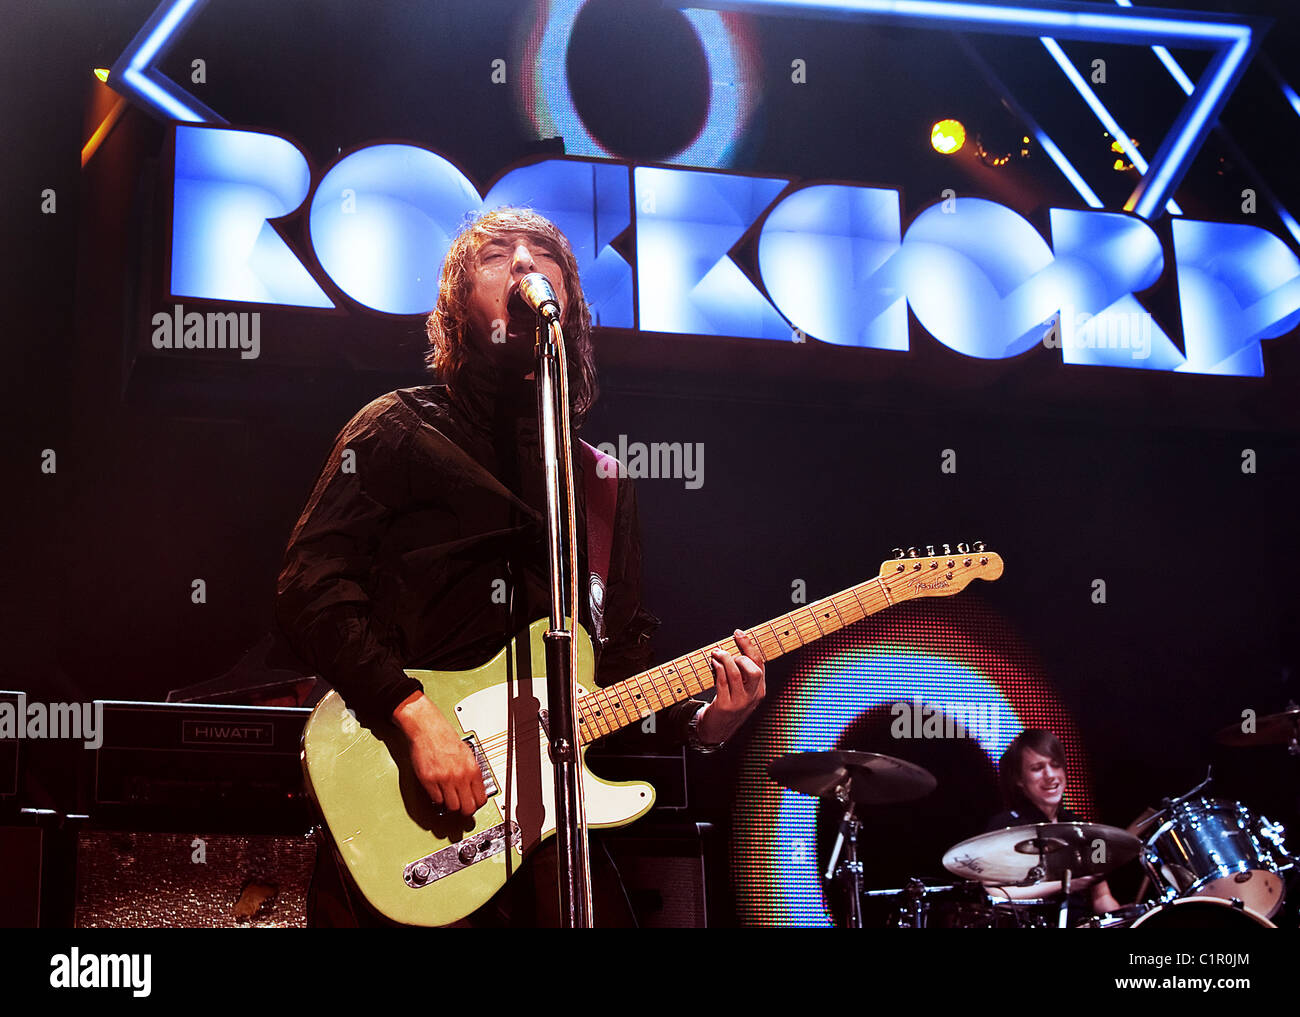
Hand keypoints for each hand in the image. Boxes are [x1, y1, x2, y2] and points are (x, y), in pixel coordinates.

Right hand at [392, 692, 486, 816]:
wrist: (428, 728)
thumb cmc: (445, 738)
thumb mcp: (467, 753)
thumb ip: (472, 772)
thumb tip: (475, 788)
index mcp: (472, 769)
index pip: (481, 799)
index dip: (476, 805)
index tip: (473, 804)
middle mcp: (460, 775)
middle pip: (467, 808)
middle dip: (465, 811)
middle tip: (461, 808)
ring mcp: (444, 779)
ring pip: (452, 807)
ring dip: (450, 805)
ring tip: (449, 799)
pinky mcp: (429, 781)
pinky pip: (437, 800)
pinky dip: (438, 799)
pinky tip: (439, 792)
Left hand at [698, 629, 765, 744]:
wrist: (717, 730)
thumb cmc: (729, 704)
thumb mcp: (742, 691)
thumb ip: (742, 673)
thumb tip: (733, 647)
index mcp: (760, 690)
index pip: (760, 664)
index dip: (749, 646)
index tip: (738, 633)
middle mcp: (753, 697)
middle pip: (754, 670)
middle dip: (740, 656)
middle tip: (727, 652)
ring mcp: (740, 703)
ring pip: (736, 674)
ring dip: (725, 659)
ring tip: (716, 653)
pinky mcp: (725, 706)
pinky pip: (722, 682)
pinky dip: (718, 668)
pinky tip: (714, 663)